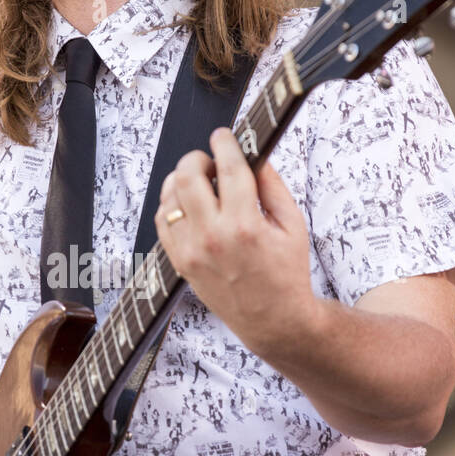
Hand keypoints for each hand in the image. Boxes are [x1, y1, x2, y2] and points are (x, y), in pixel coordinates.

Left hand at [154, 127, 317, 355]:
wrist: (272, 320)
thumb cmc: (287, 273)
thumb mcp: (292, 225)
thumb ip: (271, 186)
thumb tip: (253, 155)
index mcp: (246, 225)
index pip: (228, 168)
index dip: (224, 143)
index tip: (223, 135)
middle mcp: (213, 237)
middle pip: (187, 176)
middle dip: (197, 158)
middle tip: (210, 161)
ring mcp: (191, 252)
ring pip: (169, 197)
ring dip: (181, 180)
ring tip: (200, 183)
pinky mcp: (180, 263)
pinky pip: (162, 222)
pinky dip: (171, 205)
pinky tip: (188, 204)